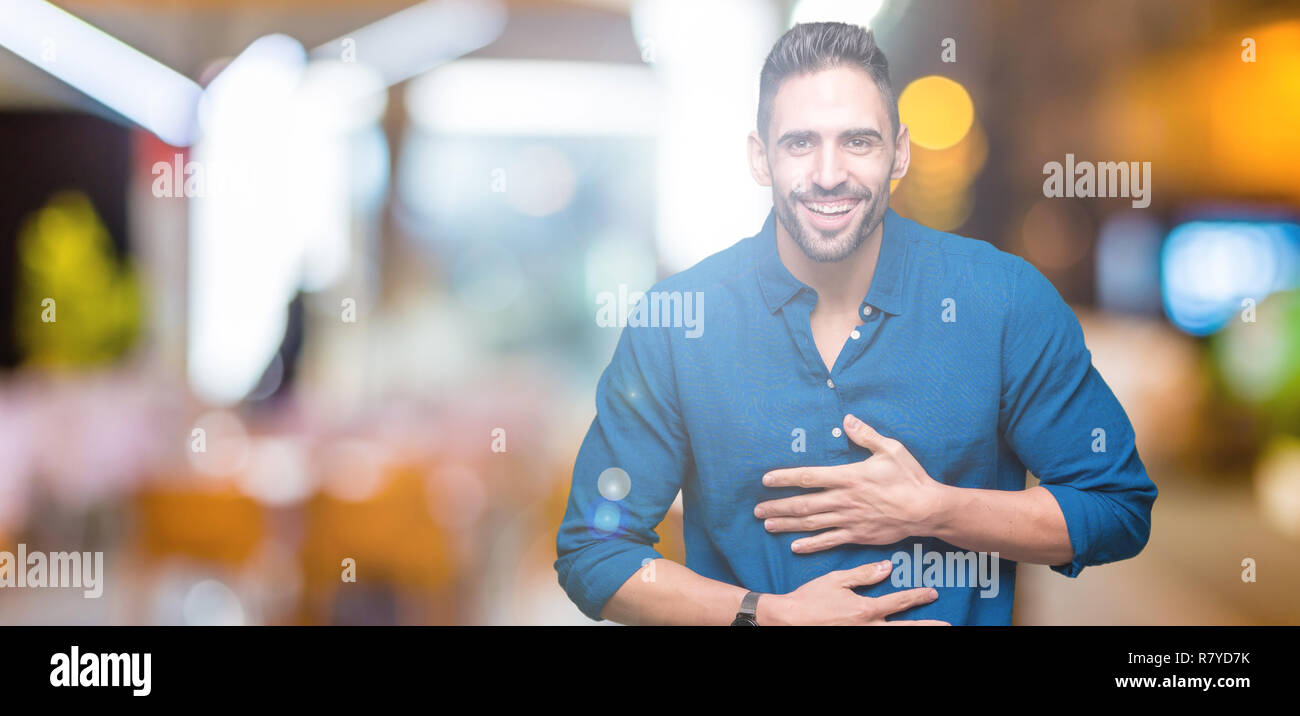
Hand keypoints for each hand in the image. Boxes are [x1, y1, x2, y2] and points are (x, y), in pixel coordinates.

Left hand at [755, 413, 948, 551]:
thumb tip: (847, 419)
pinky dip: (810, 545)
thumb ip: (866, 435)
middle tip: (757, 510)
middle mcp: (844, 500)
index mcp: (848, 477)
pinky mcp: (857, 535)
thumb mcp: (890, 449)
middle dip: (778, 506)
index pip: (808, 477)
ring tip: (768, 525)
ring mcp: (849, 520)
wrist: (926, 510)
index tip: (766, 480)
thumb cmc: (909, 477)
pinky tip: (795, 546)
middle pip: (803, 504)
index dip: (785, 478)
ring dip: (787, 525)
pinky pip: (829, 541)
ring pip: (811, 524)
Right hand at [758, 560, 948, 624]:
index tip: (931, 592)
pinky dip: (890, 637)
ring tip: (934, 631)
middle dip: (927, 625)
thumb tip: (887, 567)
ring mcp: (860, 636)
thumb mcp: (836, 581)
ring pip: (894, 636)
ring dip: (914, 633)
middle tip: (947, 625)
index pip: (899, 601)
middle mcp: (868, 627)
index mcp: (866, 609)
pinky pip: (878, 640)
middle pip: (905, 628)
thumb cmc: (810, 598)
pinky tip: (900, 635)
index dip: (917, 596)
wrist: (788, 619)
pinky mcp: (852, 640)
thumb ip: (863, 574)